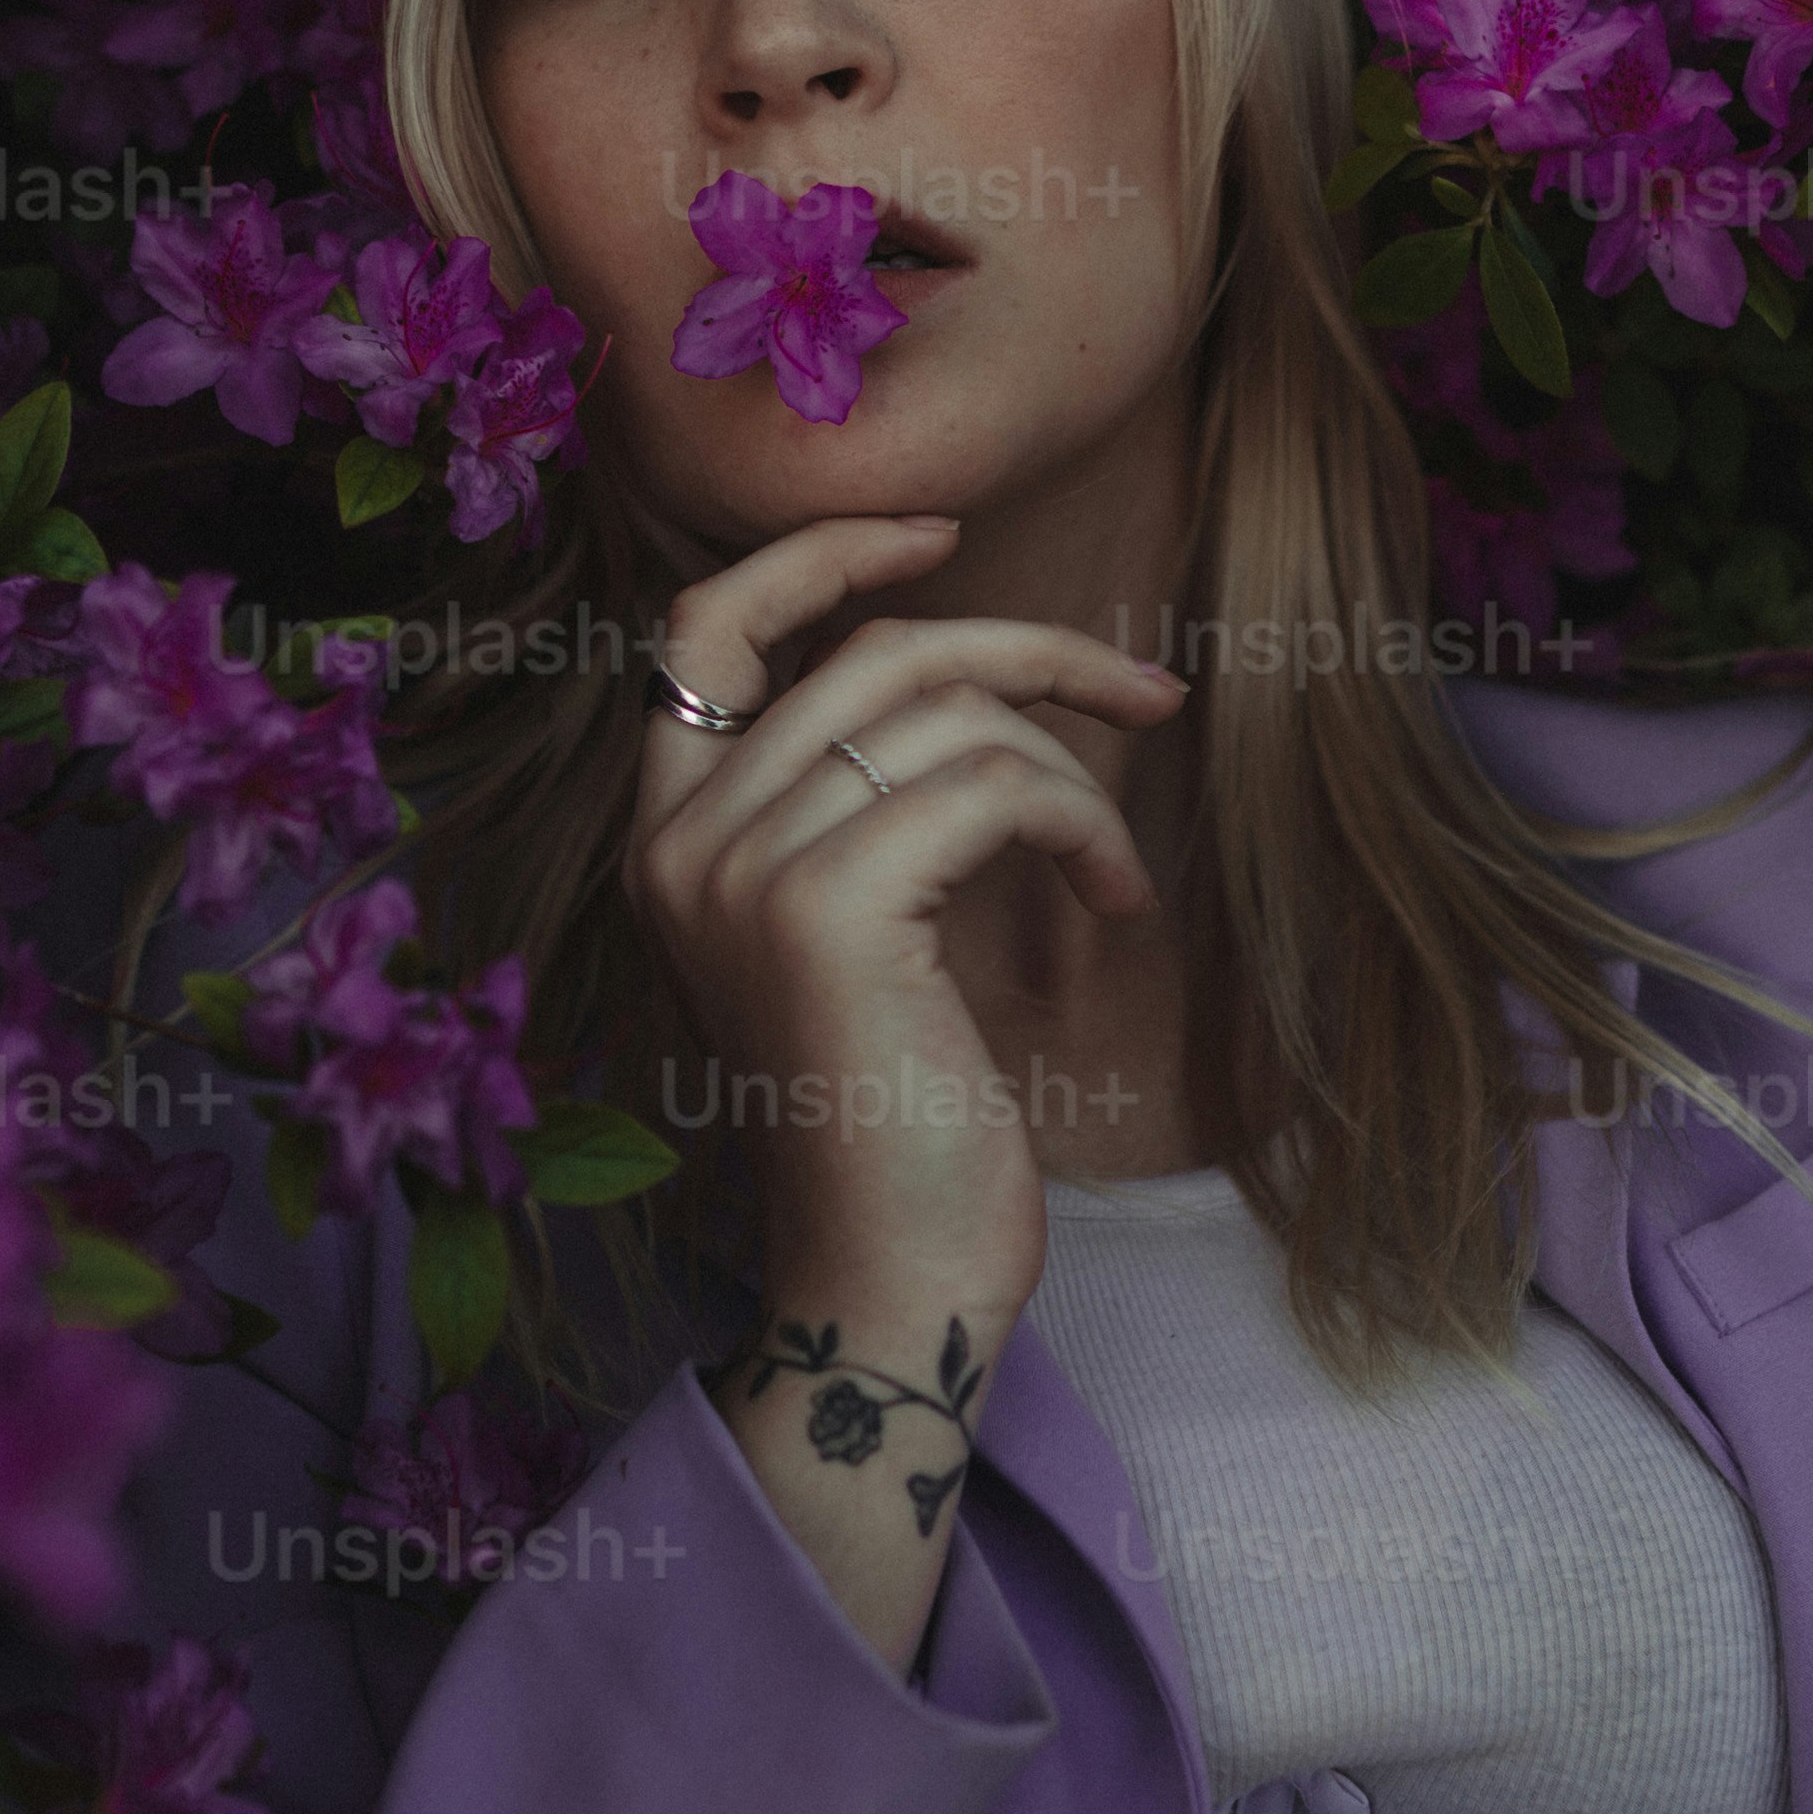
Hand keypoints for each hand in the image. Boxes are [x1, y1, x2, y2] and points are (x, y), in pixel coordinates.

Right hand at [630, 515, 1183, 1666]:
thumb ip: (861, 803)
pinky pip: (991, 786)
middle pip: (871, 651)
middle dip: (1031, 652)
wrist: (891, 1278)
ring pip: (946, 712)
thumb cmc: (900, 1121)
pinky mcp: (827, 907)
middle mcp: (680, 844)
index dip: (823, 558)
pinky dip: (1079, 826)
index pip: (703, 628)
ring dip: (1070, 771)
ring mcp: (742, 870)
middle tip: (1145, 693)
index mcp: (667, 842)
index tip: (942, 534)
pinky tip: (1112, 907)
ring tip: (1112, 871)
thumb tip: (967, 668)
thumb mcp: (863, 934)